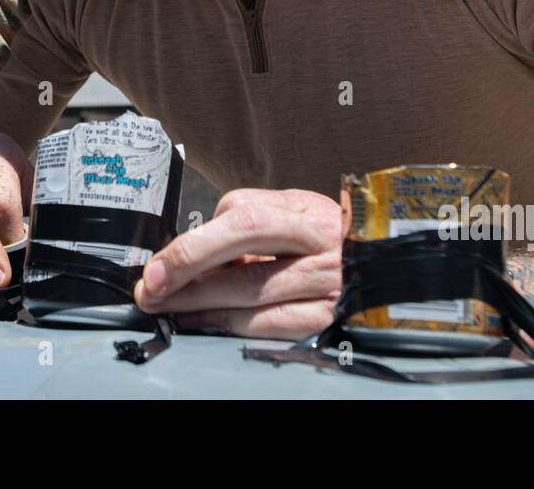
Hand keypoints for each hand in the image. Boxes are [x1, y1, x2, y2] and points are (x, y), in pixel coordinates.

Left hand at [133, 187, 342, 338]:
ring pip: (250, 287)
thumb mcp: (293, 217)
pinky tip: (201, 322)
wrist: (382, 272)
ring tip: (166, 305)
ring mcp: (327, 280)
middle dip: (188, 263)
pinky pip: (268, 324)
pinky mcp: (326, 318)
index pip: (244, 212)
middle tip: (151, 286)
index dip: (195, 239)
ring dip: (198, 300)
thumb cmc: (324, 243)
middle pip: (246, 237)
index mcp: (306, 208)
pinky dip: (226, 323)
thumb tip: (186, 255)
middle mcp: (320, 240)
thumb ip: (247, 226)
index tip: (159, 261)